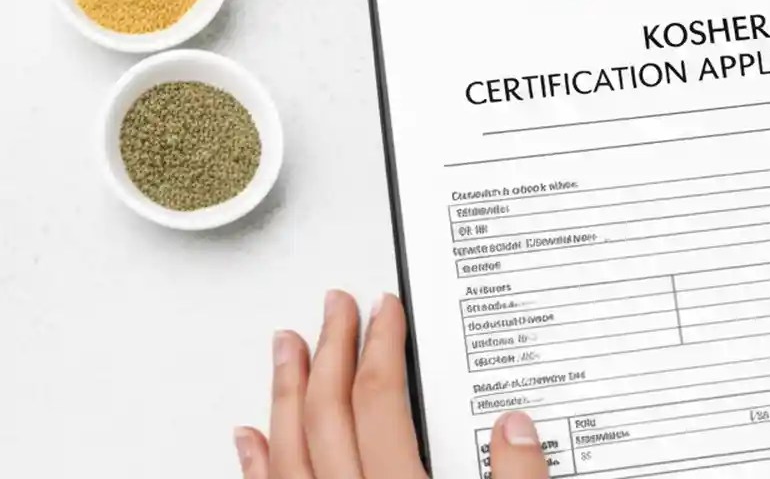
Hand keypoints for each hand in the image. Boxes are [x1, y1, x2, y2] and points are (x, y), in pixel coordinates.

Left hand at [232, 291, 548, 478]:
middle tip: (334, 308)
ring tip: (286, 347)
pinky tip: (249, 436)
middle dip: (330, 352)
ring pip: (288, 449)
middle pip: (327, 415)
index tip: (384, 311)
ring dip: (284, 391)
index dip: (381, 348)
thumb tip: (518, 427)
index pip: (380, 403)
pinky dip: (256, 462)